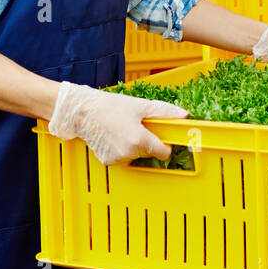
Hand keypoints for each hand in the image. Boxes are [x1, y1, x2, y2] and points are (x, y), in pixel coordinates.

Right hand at [47, 81, 188, 165]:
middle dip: (147, 142)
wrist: (84, 112)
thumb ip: (164, 112)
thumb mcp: (140, 106)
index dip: (164, 144)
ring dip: (134, 147)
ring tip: (123, 130)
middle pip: (149, 153)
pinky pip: (123, 159)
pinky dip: (122, 151)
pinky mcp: (108, 162)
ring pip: (136, 157)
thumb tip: (183, 115)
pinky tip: (114, 137)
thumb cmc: (110, 106)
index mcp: (139, 139)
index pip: (163, 153)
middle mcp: (128, 153)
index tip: (161, 137)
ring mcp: (118, 159)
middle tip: (137, 127)